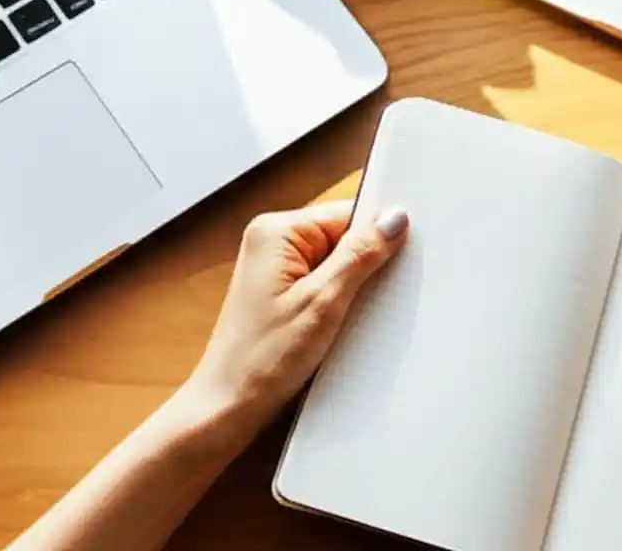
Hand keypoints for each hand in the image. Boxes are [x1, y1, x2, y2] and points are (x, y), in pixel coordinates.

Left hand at [183, 201, 408, 447]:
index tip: (393, 266)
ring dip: (351, 288)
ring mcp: (274, 268)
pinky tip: (336, 326)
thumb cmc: (262, 360)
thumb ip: (361, 254)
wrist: (227, 407)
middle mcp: (271, 242)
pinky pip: (323, 283)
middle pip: (342, 236)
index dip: (376, 238)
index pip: (348, 213)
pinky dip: (338, 302)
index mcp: (276, 231)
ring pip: (336, 263)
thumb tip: (394, 218)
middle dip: (363, 267)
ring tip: (342, 319)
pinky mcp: (279, 292)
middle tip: (361, 301)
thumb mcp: (324, 302)